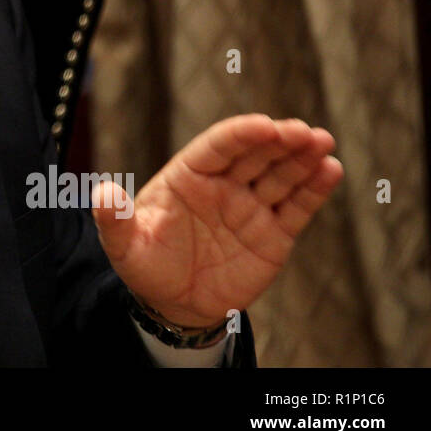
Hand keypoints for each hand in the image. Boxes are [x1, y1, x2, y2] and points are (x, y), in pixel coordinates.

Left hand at [90, 115, 342, 327]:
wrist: (174, 305)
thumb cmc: (147, 265)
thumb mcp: (124, 246)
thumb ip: (114, 220)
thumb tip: (100, 193)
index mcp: (187, 177)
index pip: (217, 147)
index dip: (241, 134)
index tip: (265, 126)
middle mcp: (222, 185)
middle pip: (255, 155)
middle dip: (279, 140)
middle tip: (303, 131)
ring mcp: (250, 207)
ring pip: (280, 175)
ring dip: (302, 158)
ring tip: (322, 142)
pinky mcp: (274, 234)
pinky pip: (296, 208)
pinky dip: (314, 189)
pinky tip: (330, 171)